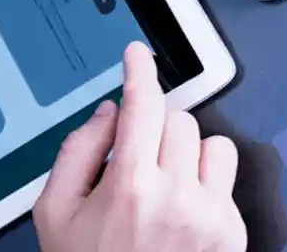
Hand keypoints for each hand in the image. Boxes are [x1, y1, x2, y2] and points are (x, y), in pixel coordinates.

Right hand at [34, 42, 245, 251]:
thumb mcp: (55, 215)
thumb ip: (76, 154)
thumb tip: (109, 114)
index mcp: (129, 187)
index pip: (143, 106)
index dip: (140, 72)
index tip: (139, 54)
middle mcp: (176, 196)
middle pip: (178, 120)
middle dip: (155, 132)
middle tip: (137, 161)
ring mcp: (210, 214)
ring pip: (212, 144)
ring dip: (188, 154)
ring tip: (164, 187)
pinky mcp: (232, 231)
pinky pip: (227, 178)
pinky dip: (206, 185)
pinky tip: (181, 213)